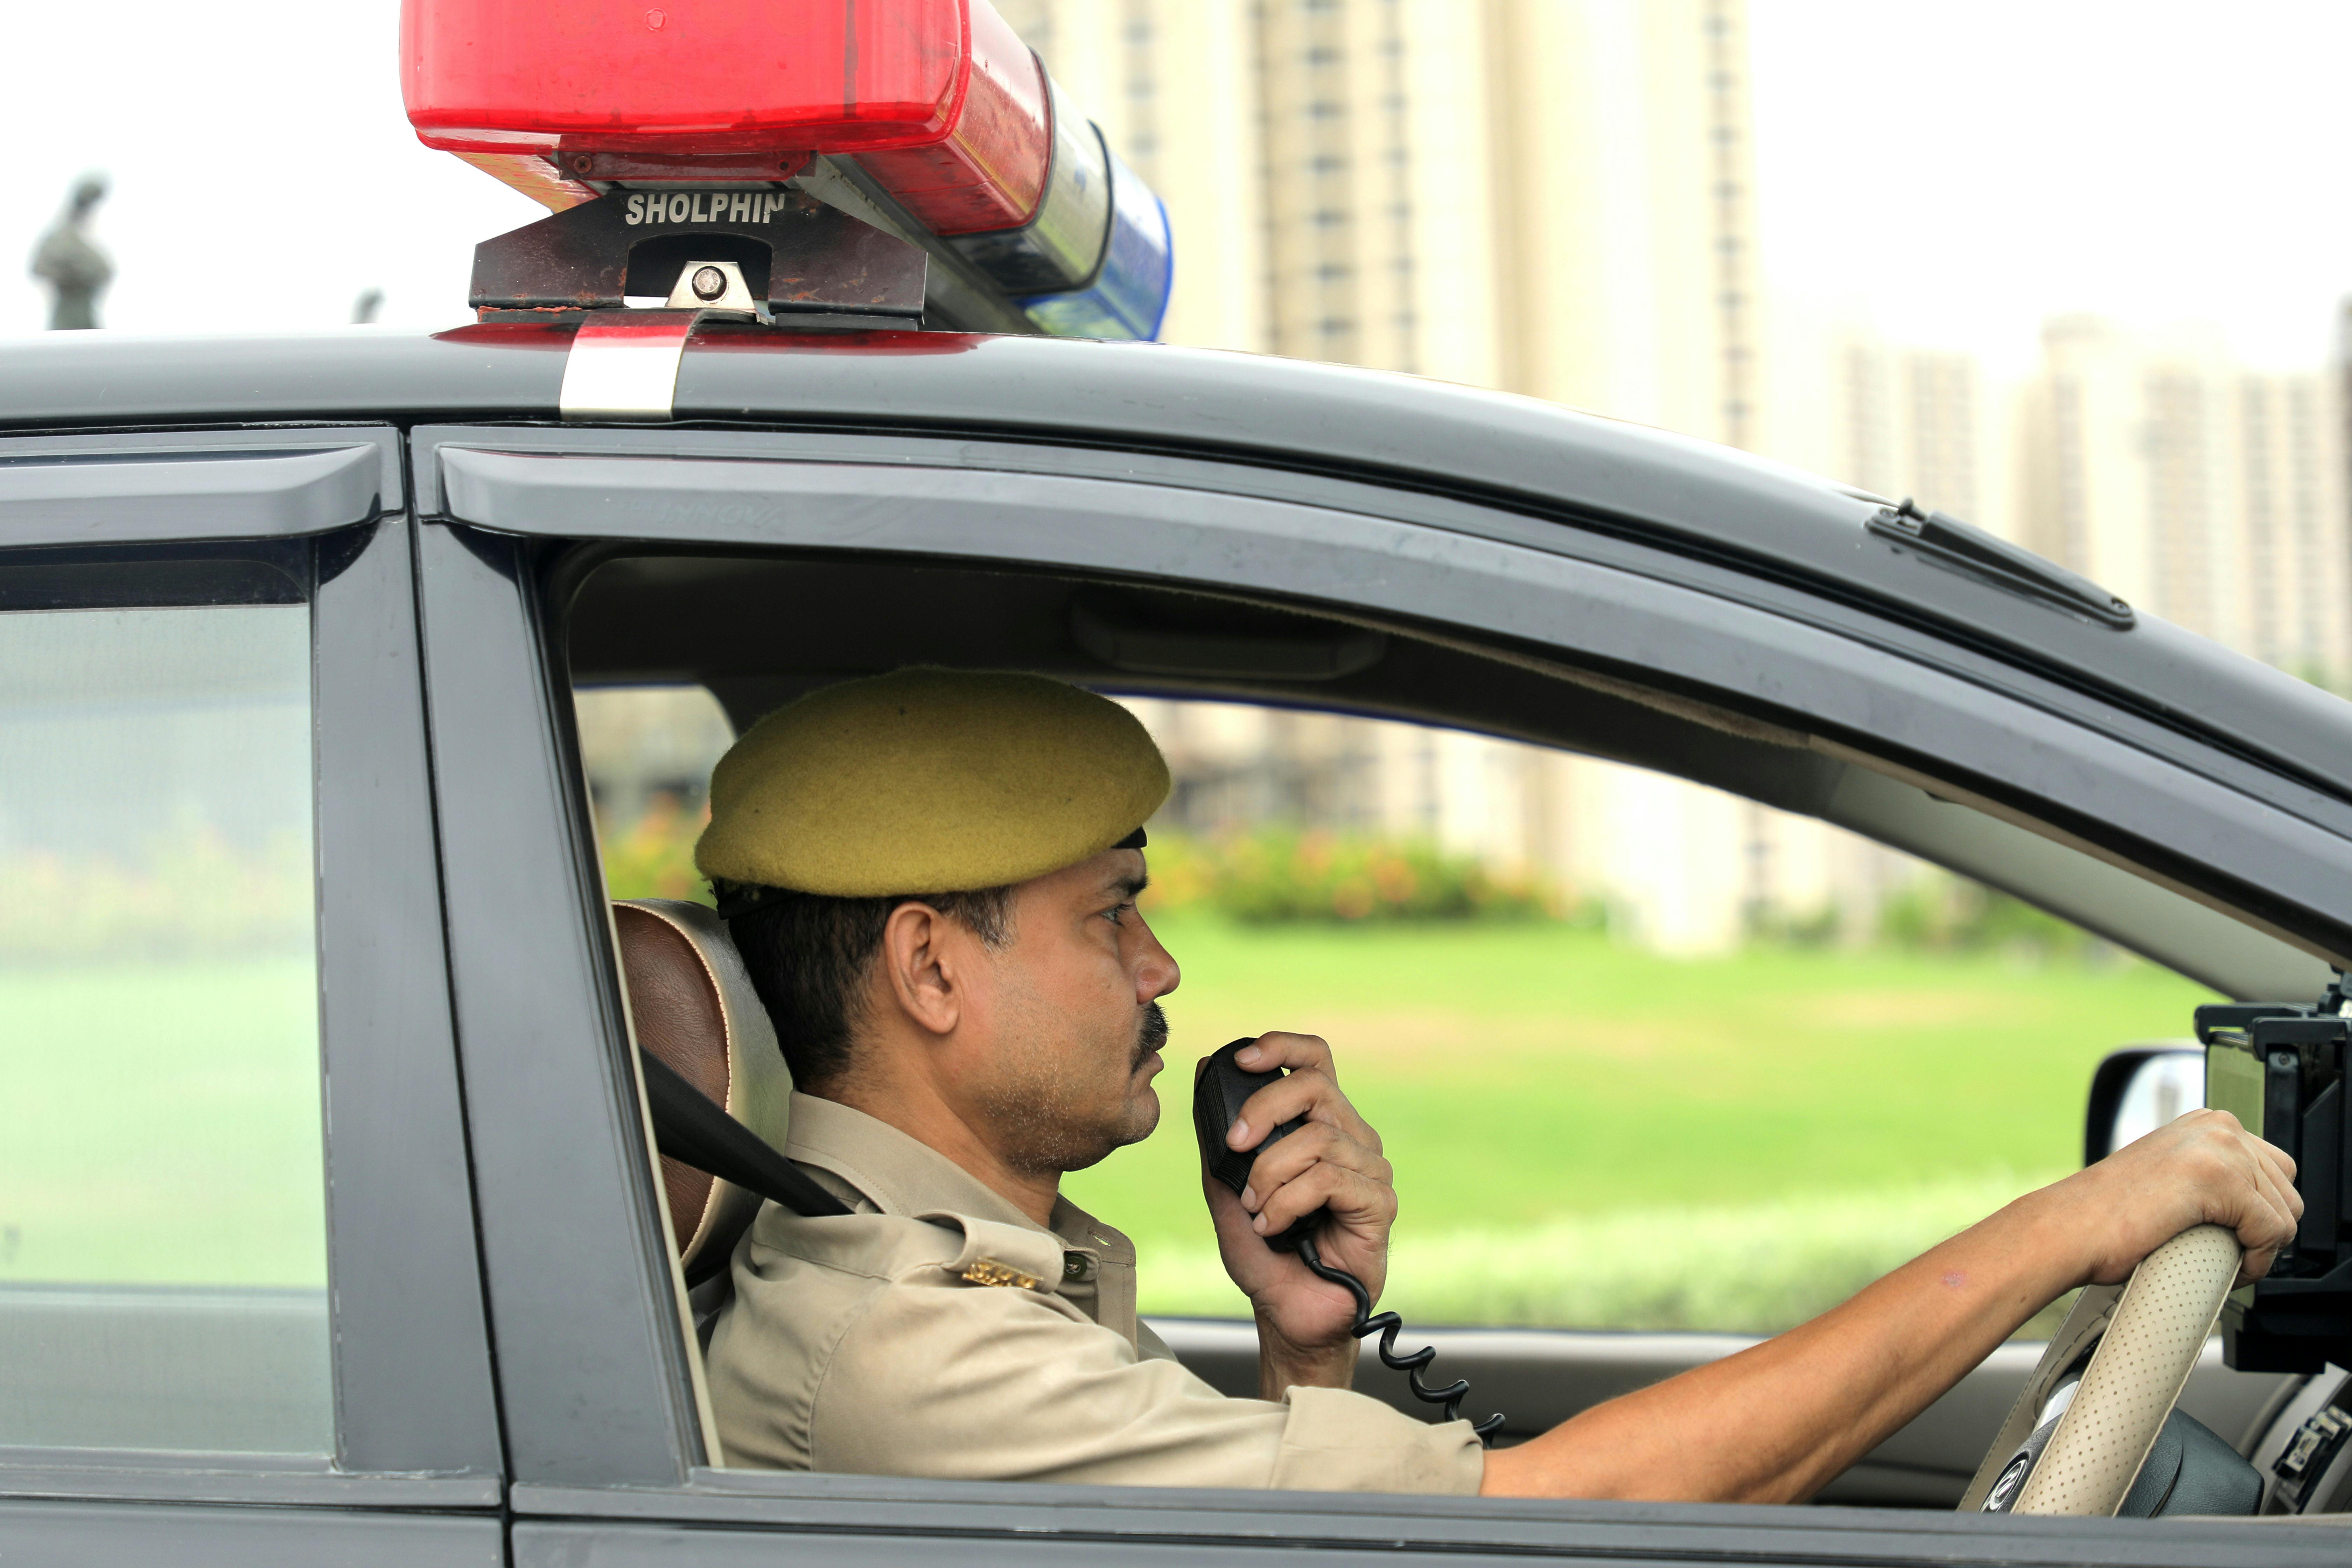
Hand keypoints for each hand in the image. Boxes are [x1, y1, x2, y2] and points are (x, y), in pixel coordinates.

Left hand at [1201, 1032, 1395, 1367]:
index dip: (1283, 1046)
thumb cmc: (1262, 1250)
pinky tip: (1274, 1226)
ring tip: (1256, 1209)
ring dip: (1271, 1174)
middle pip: (1315, 1086)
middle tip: (1235, 1147)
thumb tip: (1206, 1065)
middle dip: (1264, 1109)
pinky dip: (1288, 1201)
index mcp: (1321, 1124)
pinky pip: (1329, 1178)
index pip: (1315, 1060)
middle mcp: (1352, 1139)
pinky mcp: (1379, 1203)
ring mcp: (1370, 1169)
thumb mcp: (1226, 1182)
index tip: (1242, 1058)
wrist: (1284, 1311)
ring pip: (1318, 1138)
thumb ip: (1218, 1131)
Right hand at [2053, 1108, 2301, 1285]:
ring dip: (2262, 1250)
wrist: (2071, 1229)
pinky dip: (2258, 1261)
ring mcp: (2219, 1148)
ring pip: (2285, 1214)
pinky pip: (2272, 1231)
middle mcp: (2218, 1126)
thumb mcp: (2174, 1179)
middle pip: (2287, 1192)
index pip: (2277, 1170)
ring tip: (2226, 1261)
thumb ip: (2212, 1177)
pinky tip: (2230, 1267)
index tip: (2237, 1238)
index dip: (2263, 1214)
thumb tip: (2253, 1209)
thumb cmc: (2109, 1217)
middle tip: (2231, 1253)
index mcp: (2207, 1123)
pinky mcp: (2220, 1178)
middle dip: (2267, 1232)